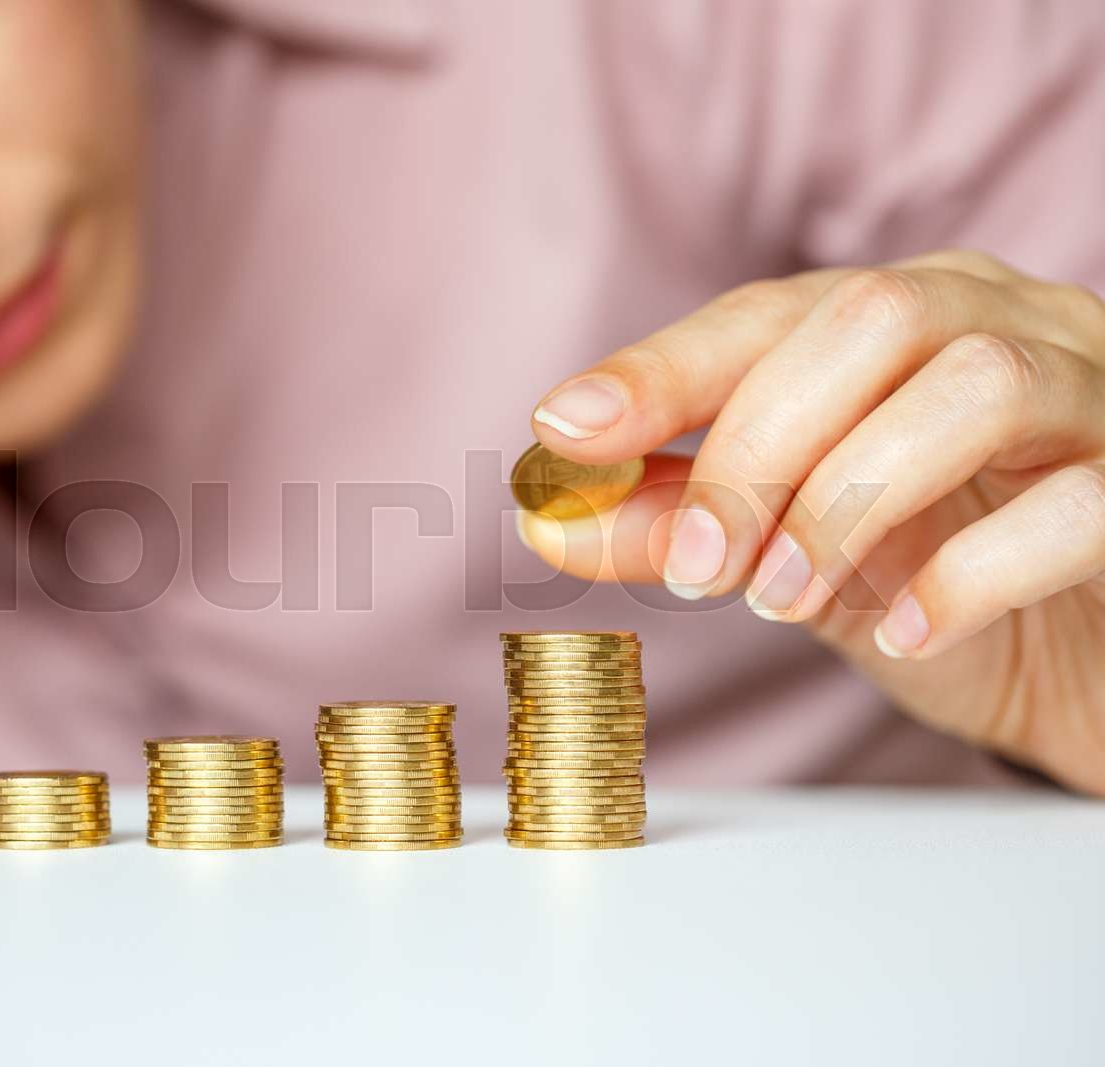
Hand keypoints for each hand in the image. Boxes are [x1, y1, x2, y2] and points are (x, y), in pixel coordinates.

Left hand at [518, 250, 1104, 793]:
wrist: (1083, 665)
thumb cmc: (932, 579)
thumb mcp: (787, 553)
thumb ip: (681, 527)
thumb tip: (548, 522)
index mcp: (902, 322)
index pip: (769, 315)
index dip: (663, 368)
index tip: (566, 430)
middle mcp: (1004, 324)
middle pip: (870, 321)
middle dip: (756, 446)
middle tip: (700, 566)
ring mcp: (1093, 396)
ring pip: (975, 383)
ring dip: (848, 499)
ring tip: (785, 598)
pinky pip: (1078, 504)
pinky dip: (969, 572)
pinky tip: (905, 633)